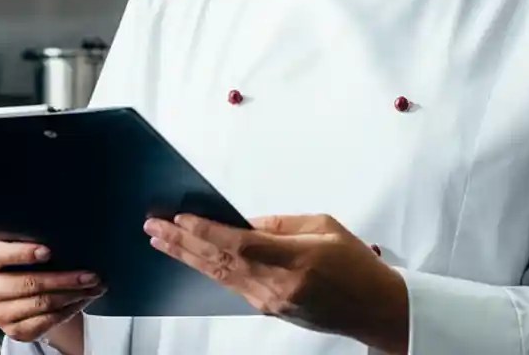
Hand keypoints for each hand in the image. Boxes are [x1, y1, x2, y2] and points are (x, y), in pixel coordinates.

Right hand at [0, 241, 105, 348]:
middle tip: (90, 274)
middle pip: (27, 284)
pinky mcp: (14, 332)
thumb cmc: (18, 261)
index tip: (48, 251)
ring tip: (93, 286)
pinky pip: (46, 322)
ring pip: (41, 305)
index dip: (22, 253)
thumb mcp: (15, 245)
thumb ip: (28, 239)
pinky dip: (69, 310)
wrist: (14, 291)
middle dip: (64, 279)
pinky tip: (82, 299)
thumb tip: (64, 238)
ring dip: (73, 295)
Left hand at [144, 213, 408, 354]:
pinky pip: (232, 286)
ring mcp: (272, 301)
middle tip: (153, 227)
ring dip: (187, 257)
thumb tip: (241, 220)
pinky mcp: (270, 309)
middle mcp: (279, 285)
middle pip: (220, 262)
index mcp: (297, 259)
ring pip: (220, 276)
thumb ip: (278, 224)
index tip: (180, 218)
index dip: (206, 231)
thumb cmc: (356, 264)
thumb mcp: (323, 225)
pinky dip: (208, 269)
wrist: (375, 308)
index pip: (240, 244)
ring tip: (160, 240)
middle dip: (182, 243)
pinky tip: (190, 257)